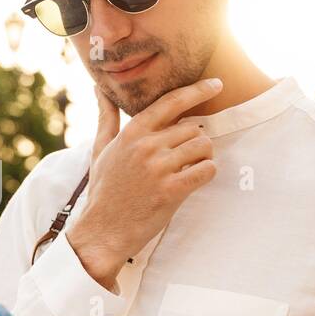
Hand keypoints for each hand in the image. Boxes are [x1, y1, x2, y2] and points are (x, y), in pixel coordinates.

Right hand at [66, 77, 222, 288]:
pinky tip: (193, 180)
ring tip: (189, 169)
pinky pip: (207, 169)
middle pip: (194, 127)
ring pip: (203, 146)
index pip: (171, 102)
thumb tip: (98, 89)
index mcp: (132, 133)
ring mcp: (159, 168)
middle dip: (196, 141)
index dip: (197, 91)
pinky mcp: (172, 190)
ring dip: (204, 156)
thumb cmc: (103, 190)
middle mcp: (146, 146)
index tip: (216, 84)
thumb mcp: (100, 150)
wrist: (102, 231)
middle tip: (186, 158)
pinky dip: (207, 173)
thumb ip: (105, 118)